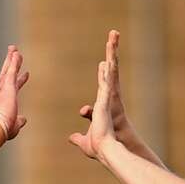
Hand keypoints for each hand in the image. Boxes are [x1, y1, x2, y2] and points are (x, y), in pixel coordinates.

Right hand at [0, 45, 29, 139]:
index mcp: (4, 102)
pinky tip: (16, 53)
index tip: (25, 74)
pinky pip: (11, 69)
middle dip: (11, 64)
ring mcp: (3, 88)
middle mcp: (2, 93)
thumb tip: (24, 119)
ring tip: (14, 48)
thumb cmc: (1, 131)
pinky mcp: (6, 85)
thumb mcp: (14, 126)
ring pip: (8, 69)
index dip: (20, 80)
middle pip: (7, 74)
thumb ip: (19, 121)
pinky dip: (13, 61)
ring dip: (12, 59)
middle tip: (15, 53)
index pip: (13, 88)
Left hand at [69, 30, 119, 159]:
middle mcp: (106, 96)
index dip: (103, 74)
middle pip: (109, 71)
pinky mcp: (108, 95)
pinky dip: (110, 63)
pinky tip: (110, 50)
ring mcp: (108, 94)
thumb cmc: (99, 146)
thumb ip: (78, 138)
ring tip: (113, 35)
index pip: (102, 84)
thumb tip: (71, 138)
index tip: (103, 63)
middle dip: (111, 54)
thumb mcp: (84, 141)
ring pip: (111, 68)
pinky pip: (110, 75)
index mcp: (102, 105)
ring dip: (112, 51)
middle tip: (113, 38)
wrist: (106, 149)